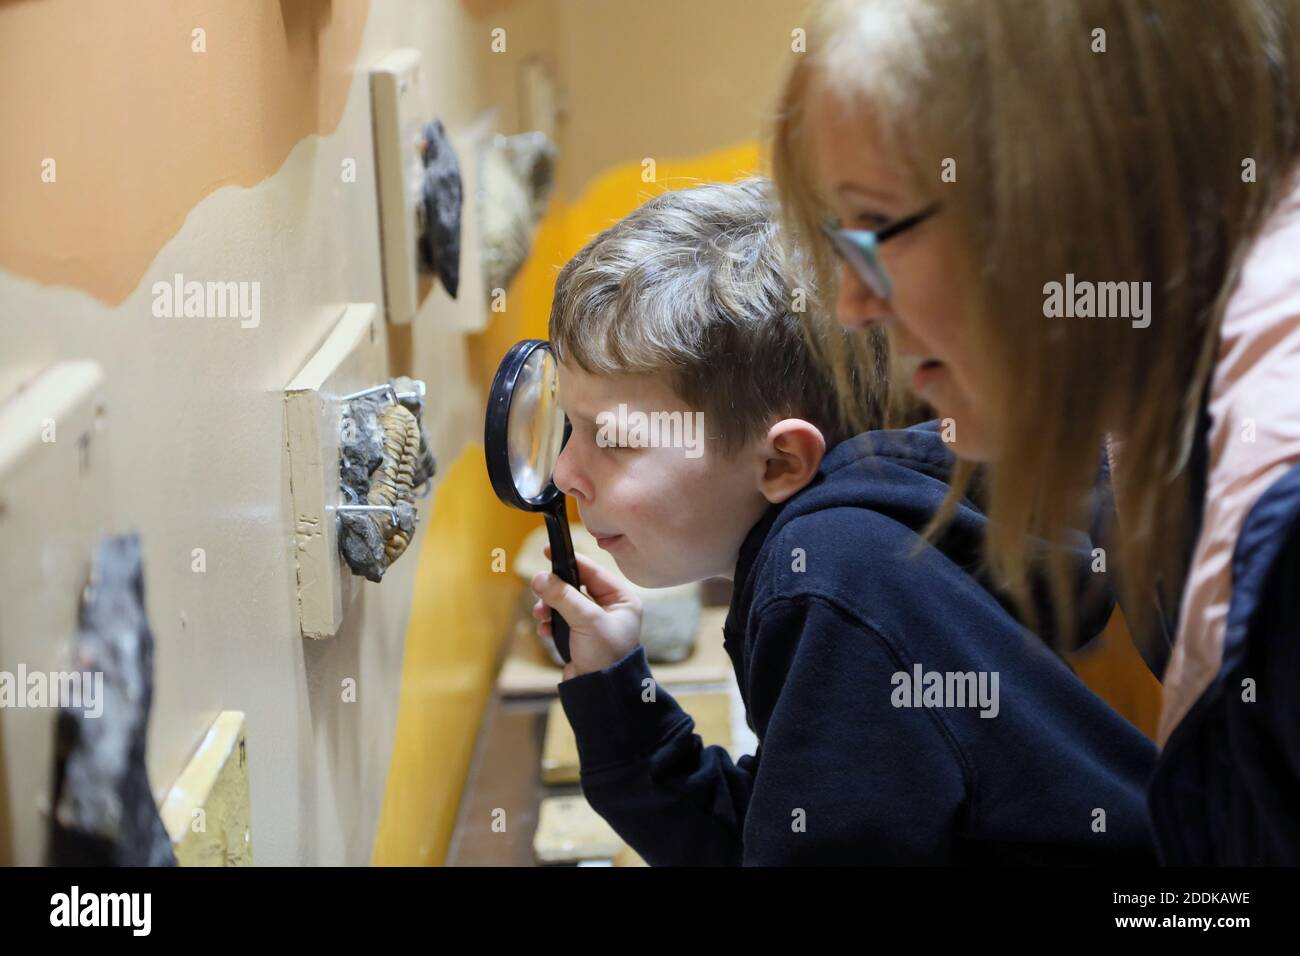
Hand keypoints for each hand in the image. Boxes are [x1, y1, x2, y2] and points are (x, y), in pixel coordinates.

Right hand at [531, 545, 642, 679]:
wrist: (603, 694)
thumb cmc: (606, 656)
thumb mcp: (587, 620)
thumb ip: (563, 596)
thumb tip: (539, 578)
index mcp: (621, 600)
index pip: (592, 571)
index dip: (570, 560)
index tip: (548, 551)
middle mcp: (610, 609)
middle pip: (575, 586)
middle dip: (555, 590)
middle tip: (538, 589)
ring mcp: (594, 624)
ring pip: (565, 604)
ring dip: (549, 608)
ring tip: (541, 615)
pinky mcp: (581, 638)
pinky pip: (561, 621)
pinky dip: (550, 623)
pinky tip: (545, 631)